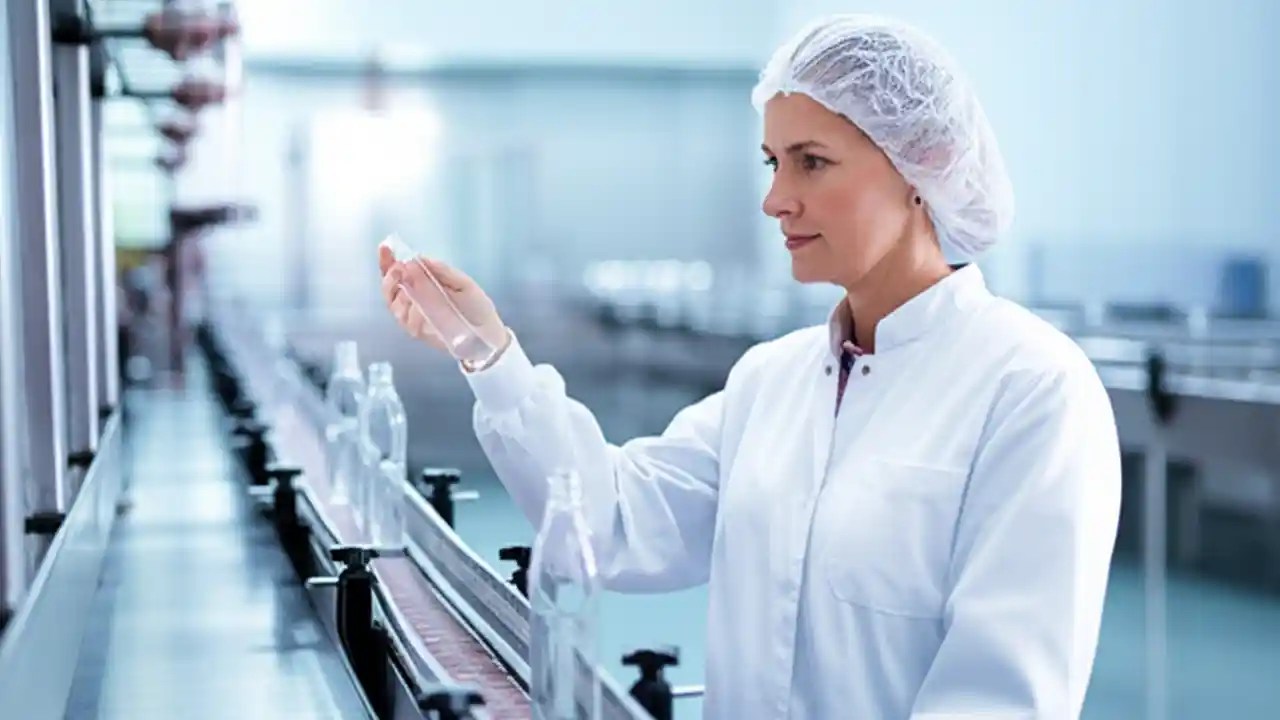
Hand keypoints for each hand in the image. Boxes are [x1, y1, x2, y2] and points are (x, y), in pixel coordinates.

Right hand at [377, 245, 509, 365]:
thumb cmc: (475, 305)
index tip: (385, 248)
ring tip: (410, 284)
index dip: (387, 261)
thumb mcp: (462, 282)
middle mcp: (412, 300)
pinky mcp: (418, 331)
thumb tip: (418, 258)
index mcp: (420, 284)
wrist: (488, 331)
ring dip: (399, 292)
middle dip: (389, 276)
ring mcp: (412, 317)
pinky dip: (411, 312)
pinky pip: (407, 320)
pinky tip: (419, 305)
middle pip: (388, 288)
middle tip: (399, 268)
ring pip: (394, 304)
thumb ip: (441, 270)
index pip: (397, 271)